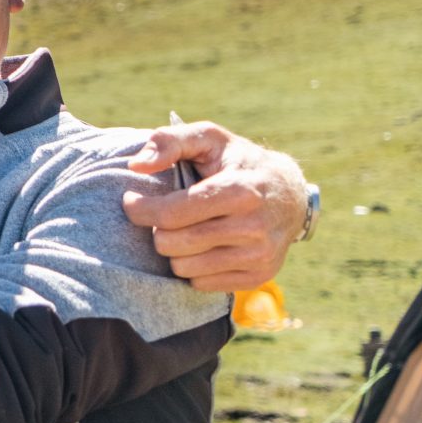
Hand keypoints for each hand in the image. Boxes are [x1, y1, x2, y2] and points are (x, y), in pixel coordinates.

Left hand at [125, 123, 306, 291]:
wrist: (291, 194)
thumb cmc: (238, 162)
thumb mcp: (209, 138)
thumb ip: (169, 141)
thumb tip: (136, 165)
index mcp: (239, 191)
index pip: (171, 214)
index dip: (140, 209)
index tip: (131, 201)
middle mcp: (253, 227)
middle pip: (172, 244)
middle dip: (158, 229)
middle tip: (166, 217)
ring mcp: (259, 255)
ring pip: (183, 268)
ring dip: (174, 250)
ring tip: (186, 230)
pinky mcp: (259, 275)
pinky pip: (202, 284)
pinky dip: (194, 267)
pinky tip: (204, 246)